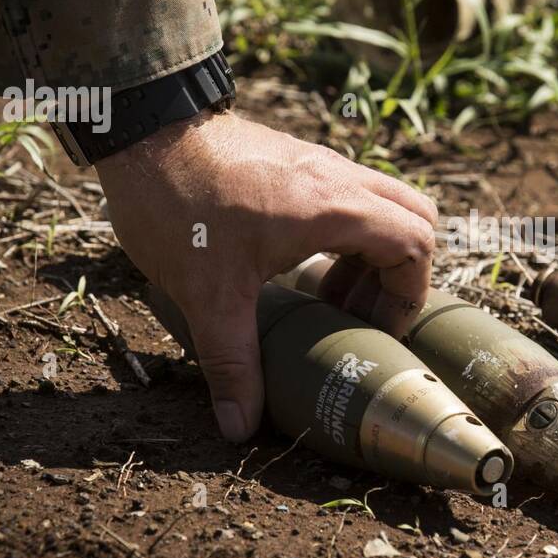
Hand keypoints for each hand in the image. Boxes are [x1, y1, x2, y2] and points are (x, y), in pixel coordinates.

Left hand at [95, 108, 436, 441]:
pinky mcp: (297, 162)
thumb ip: (232, 362)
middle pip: (416, 218)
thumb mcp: (207, 295)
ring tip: (330, 299)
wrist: (141, 131)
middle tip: (362, 314)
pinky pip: (351, 197)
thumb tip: (240, 425)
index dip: (407, 295)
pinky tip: (300, 267)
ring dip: (372, 255)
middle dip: (401, 273)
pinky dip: (347, 235)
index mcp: (334, 209)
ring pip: (384, 205)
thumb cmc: (178, 205)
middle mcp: (338, 179)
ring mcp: (319, 164)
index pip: (415, 244)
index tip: (375, 330)